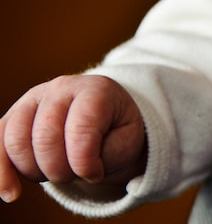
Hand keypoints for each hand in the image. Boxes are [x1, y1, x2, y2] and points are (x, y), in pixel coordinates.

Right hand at [0, 74, 145, 202]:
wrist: (104, 116)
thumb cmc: (117, 130)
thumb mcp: (128, 140)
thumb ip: (109, 152)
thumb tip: (79, 164)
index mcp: (95, 90)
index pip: (81, 129)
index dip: (85, 162)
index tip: (95, 174)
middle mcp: (61, 88)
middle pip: (45, 137)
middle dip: (59, 169)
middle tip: (76, 174)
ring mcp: (33, 99)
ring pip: (16, 142)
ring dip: (35, 171)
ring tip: (56, 172)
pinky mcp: (13, 116)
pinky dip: (1, 171)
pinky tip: (10, 192)